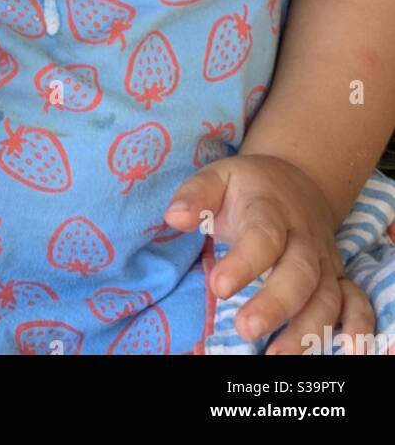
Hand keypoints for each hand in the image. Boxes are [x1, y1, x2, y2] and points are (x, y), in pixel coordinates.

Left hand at [163, 154, 374, 353]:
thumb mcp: (218, 177)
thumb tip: (174, 217)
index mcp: (271, 209)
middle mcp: (303, 237)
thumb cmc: (247, 186)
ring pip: (325, 295)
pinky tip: (351, 350)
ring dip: (308, 328)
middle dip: (276, 303)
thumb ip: (195, 195)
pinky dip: (358, 324)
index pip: (263, 235)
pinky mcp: (337, 276)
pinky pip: (355, 300)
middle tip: (246, 328)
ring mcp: (324, 259)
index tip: (218, 286)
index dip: (244, 262)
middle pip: (299, 272)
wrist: (294, 179)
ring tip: (278, 355)